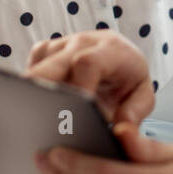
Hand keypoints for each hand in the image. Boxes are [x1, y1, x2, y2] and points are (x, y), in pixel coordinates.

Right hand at [25, 30, 155, 126]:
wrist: (120, 57)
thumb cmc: (129, 79)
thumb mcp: (142, 95)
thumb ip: (135, 112)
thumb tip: (119, 130)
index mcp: (110, 50)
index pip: (88, 63)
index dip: (78, 87)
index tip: (73, 114)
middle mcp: (82, 43)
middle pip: (51, 66)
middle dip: (40, 92)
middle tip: (36, 120)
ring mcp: (60, 45)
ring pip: (36, 69)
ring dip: (34, 95)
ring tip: (36, 120)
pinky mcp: (43, 51)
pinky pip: (30, 69)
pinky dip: (30, 89)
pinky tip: (37, 107)